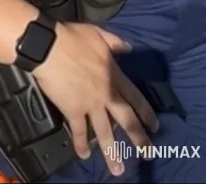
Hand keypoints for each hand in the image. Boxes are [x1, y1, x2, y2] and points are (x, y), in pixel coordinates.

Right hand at [33, 21, 158, 176]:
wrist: (50, 46)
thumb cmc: (73, 38)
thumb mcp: (99, 34)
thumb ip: (115, 42)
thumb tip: (128, 48)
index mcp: (114, 75)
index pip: (135, 97)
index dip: (146, 112)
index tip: (155, 126)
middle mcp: (105, 93)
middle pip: (126, 120)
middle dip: (138, 139)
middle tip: (148, 155)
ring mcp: (89, 104)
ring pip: (104, 132)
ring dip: (112, 152)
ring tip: (118, 170)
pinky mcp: (72, 110)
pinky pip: (79, 132)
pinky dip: (81, 145)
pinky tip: (84, 156)